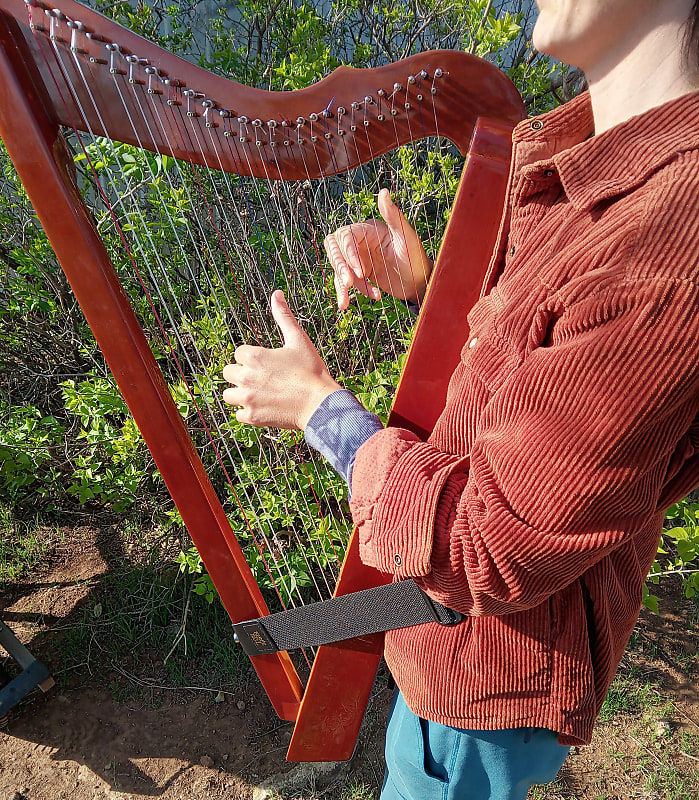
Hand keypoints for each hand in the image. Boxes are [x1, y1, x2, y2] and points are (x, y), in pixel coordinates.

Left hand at [222, 290, 340, 429]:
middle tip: (260, 379)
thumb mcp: (298, 340)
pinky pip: (238, 415)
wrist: (320, 403)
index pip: (238, 353)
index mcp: (254, 356)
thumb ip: (284, 316)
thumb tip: (276, 294)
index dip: (250, 358)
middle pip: (228, 373)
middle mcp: (245, 377)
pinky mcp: (252, 417)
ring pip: (228, 395)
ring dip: (239, 394)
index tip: (265, 363)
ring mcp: (247, 398)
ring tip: (257, 394)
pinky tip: (262, 407)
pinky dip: (247, 413)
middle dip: (241, 374)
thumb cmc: (311, 371)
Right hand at [323, 188, 431, 310]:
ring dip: (341, 284)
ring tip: (345, 302)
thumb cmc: (417, 258)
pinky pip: (347, 282)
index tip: (359, 271)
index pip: (346, 236)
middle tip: (348, 283)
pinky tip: (356, 301)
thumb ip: (393, 215)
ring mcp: (359, 258)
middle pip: (336, 250)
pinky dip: (349, 293)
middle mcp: (361, 242)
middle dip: (339, 267)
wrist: (422, 282)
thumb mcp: (407, 238)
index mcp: (369, 230)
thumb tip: (384, 192)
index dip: (349, 253)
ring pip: (338, 268)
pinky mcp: (360, 274)